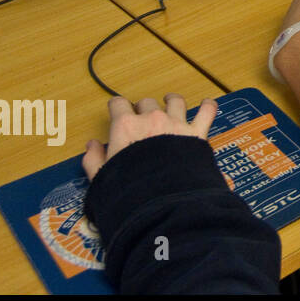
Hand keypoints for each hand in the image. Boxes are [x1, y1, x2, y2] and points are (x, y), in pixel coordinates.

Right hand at [83, 94, 216, 180]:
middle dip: (144, 108)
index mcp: (126, 126)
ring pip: (176, 102)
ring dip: (172, 102)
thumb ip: (93, 159)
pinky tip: (207, 105)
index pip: (118, 104)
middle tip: (144, 117)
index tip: (118, 110)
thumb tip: (91, 146)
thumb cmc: (128, 188)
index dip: (118, 106)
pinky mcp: (197, 133)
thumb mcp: (102, 177)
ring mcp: (176, 124)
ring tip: (171, 103)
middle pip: (147, 103)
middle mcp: (151, 119)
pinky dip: (208, 107)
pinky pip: (206, 112)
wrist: (160, 198)